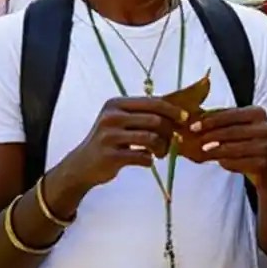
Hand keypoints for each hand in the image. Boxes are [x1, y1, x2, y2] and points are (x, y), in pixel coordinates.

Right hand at [62, 96, 182, 189]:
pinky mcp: (110, 155)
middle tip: (173, 142)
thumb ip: (143, 115)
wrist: (82, 165)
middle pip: (155, 120)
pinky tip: (148, 161)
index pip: (152, 102)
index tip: (184, 119)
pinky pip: (142, 156)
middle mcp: (111, 116)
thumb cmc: (108, 141)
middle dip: (169, 132)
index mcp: (116, 104)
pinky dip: (150, 160)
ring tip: (160, 154)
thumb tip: (177, 113)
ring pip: (151, 138)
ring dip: (162, 148)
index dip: (172, 110)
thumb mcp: (120, 121)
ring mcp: (109, 136)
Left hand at [178, 107, 266, 187]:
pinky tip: (220, 162)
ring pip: (233, 148)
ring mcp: (266, 146)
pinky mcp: (263, 163)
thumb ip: (223, 121)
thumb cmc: (252, 143)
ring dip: (215, 151)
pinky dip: (226, 162)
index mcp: (258, 113)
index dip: (210, 120)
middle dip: (210, 135)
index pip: (230, 114)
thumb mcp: (242, 126)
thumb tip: (195, 119)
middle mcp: (265, 128)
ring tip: (203, 151)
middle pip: (231, 131)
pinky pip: (237, 163)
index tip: (194, 126)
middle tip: (195, 139)